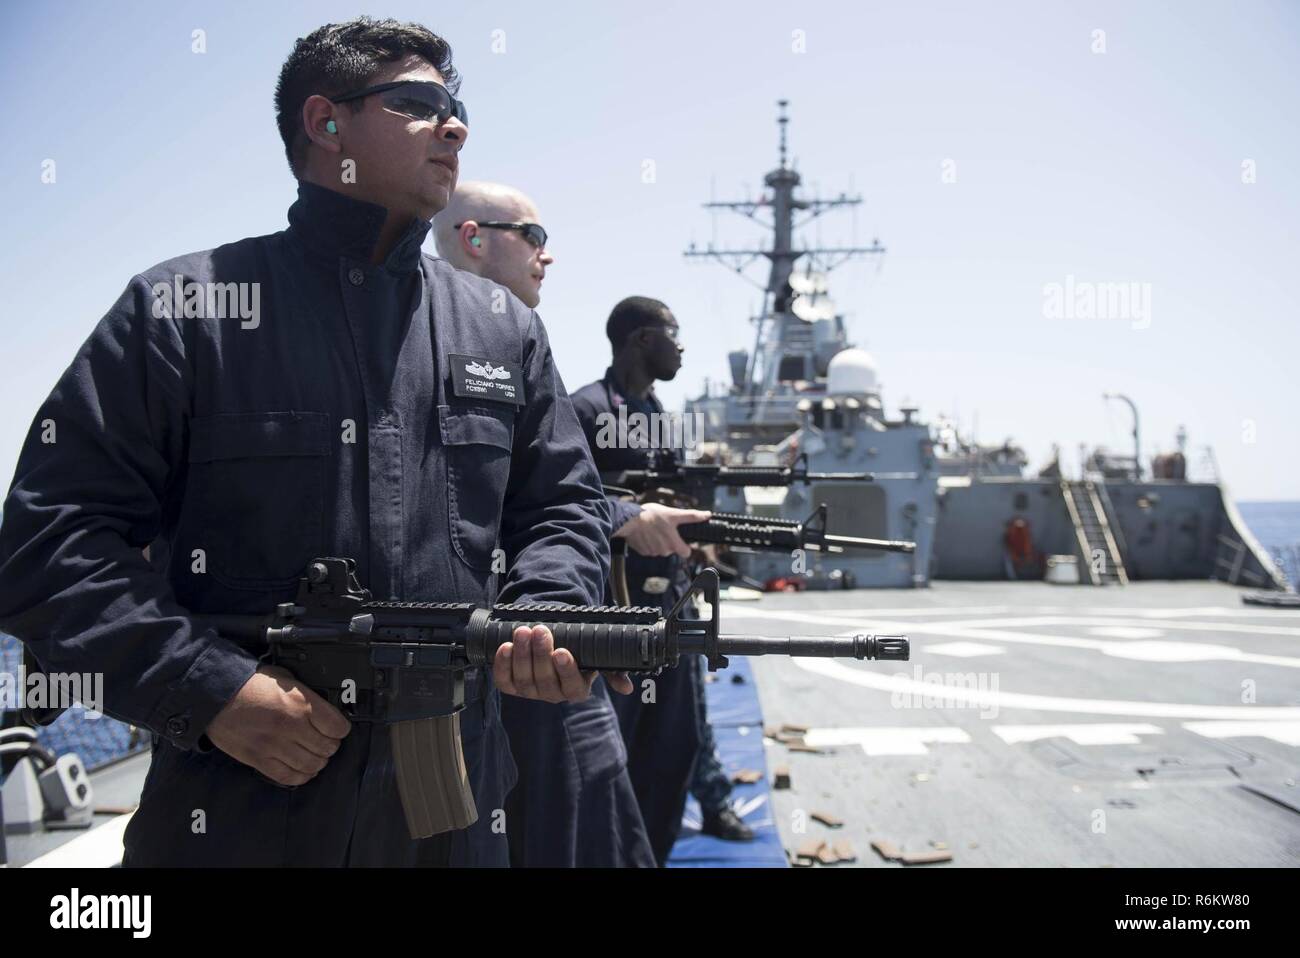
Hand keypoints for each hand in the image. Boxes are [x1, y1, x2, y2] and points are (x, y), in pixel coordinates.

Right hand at [205, 666, 351, 786]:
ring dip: (317, 762)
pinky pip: (289, 776)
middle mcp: (292, 726)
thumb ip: (307, 695)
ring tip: (314, 755)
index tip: (336, 729)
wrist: (216, 694)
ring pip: (311, 765)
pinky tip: (302, 770)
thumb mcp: (286, 679)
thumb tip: (324, 708)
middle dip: (330, 746)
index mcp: (302, 703)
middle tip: (324, 742)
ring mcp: (275, 745)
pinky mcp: (259, 759)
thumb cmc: (251, 683)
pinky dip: (301, 776)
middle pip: (327, 748)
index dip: (340, 729)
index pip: (338, 727)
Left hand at [493, 625, 633, 700]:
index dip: (566, 670)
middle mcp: (553, 694)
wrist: (552, 635)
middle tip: (540, 630)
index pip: (571, 686)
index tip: (562, 651)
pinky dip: (503, 664)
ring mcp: (531, 691)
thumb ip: (612, 669)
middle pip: (545, 680)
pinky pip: (504, 680)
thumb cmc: (576, 645)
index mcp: (576, 690)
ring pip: (525, 679)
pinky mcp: (511, 685)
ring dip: (522, 654)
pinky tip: (505, 646)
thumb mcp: (596, 656)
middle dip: (541, 654)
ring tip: (523, 631)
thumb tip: (626, 688)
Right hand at [614, 502, 710, 558]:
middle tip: (664, 528)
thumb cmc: (651, 516)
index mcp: (673, 544)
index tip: (681, 539)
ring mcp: (652, 552)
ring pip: (660, 549)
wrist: (629, 520)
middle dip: (669, 540)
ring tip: (653, 529)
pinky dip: (648, 542)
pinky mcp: (642, 551)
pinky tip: (646, 533)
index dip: (685, 546)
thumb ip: (691, 516)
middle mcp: (663, 551)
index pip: (686, 553)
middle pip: (671, 549)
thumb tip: (706, 515)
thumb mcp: (674, 514)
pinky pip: (649, 548)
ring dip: (658, 540)